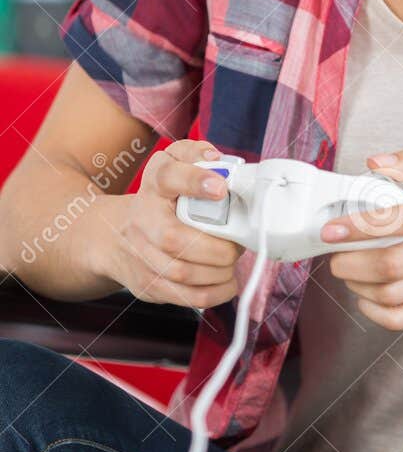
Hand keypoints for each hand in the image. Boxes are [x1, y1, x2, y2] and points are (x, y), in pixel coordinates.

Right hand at [93, 139, 243, 309]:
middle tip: (236, 243)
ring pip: (183, 272)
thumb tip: (217, 159)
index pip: (168, 177)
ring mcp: (142, 255)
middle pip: (175, 238)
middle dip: (217, 246)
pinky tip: (226, 280)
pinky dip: (216, 293)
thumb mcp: (172, 165)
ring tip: (232, 260)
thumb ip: (195, 154)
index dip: (195, 181)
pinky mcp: (149, 284)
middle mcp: (142, 220)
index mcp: (153, 185)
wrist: (116, 236)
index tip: (221, 187)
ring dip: (220, 271)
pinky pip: (187, 296)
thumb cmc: (160, 199)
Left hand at [320, 148, 402, 329]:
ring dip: (358, 286)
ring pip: (393, 296)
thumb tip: (374, 164)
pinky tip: (366, 295)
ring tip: (348, 270)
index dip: (357, 228)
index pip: (398, 221)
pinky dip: (375, 311)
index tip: (331, 230)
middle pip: (391, 266)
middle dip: (350, 263)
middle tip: (335, 255)